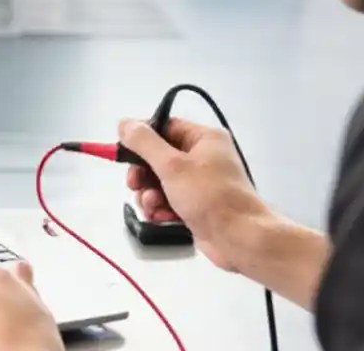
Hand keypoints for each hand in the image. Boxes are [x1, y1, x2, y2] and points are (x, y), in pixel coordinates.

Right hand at [119, 118, 271, 272]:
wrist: (240, 239)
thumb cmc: (210, 196)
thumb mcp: (172, 165)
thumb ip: (144, 143)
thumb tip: (125, 123)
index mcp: (204, 139)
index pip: (165, 128)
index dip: (142, 139)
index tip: (124, 153)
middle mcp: (204, 157)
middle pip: (159, 157)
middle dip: (144, 174)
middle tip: (135, 185)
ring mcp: (201, 183)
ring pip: (161, 181)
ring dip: (150, 194)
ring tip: (153, 206)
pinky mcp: (198, 206)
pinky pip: (170, 200)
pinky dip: (161, 208)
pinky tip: (161, 217)